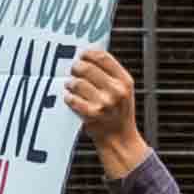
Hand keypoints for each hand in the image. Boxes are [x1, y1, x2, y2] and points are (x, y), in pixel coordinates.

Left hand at [63, 46, 150, 180]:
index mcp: (125, 81)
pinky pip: (73, 99)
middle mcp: (117, 91)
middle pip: (88, 67)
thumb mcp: (124, 91)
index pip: (104, 58)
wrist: (120, 139)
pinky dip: (69, 98)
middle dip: (76, 68)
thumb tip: (88, 57)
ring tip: (71, 86)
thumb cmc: (118, 115)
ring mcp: (105, 103)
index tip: (82, 55)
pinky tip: (70, 99)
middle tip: (73, 71)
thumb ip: (111, 75)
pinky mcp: (93, 114)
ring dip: (70, 83)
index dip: (89, 54)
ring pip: (78, 83)